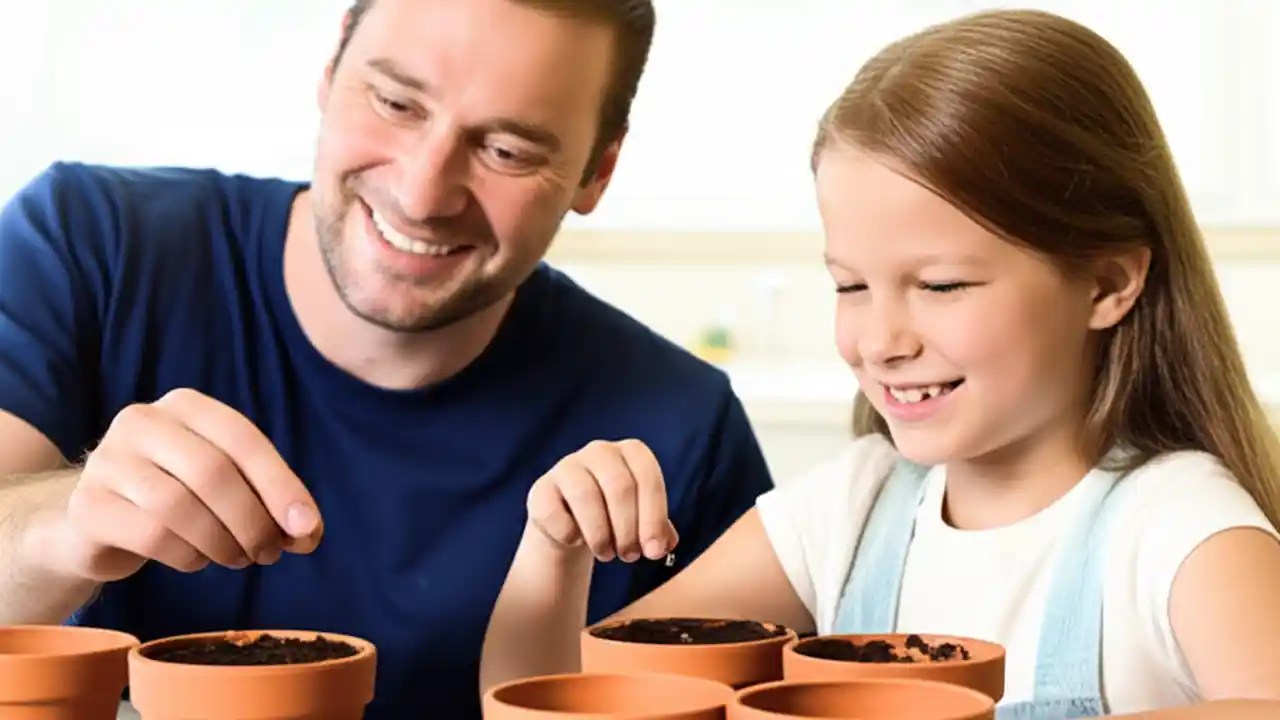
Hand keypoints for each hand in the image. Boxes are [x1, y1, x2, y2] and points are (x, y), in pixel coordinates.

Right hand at [50, 388, 322, 581]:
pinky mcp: (88, 507)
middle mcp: (142, 422)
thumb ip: (270, 501)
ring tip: (237, 558)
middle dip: (252, 521)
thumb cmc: (180, 496)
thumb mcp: (226, 485)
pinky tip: (197, 560)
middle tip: (270, 553)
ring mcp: (107, 462)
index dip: (281, 485)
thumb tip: (308, 533)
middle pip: (213, 472)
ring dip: (222, 542)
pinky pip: (151, 535)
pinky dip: (187, 556)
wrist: (100, 522)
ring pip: (179, 506)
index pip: (243, 438)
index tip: (307, 529)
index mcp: (186, 406)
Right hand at [526, 439, 678, 562]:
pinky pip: (555, 512)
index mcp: (632, 452)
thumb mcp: (643, 522)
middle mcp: (600, 451)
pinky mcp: (541, 488)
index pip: (648, 477)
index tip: (653, 552)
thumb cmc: (617, 519)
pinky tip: (576, 541)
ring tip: (606, 554)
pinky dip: (569, 534)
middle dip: (628, 529)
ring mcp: (568, 466)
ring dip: (600, 535)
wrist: (572, 524)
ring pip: (586, 496)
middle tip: (629, 556)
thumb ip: (659, 531)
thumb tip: (665, 544)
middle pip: (619, 487)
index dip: (653, 517)